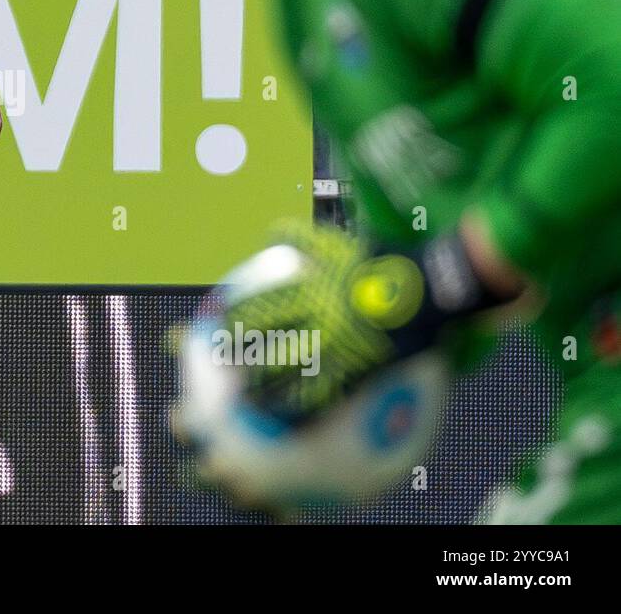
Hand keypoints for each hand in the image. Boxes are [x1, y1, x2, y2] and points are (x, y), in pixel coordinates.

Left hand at [220, 222, 417, 422]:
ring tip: (245, 397)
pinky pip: (326, 391)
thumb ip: (304, 238)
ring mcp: (337, 347)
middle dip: (240, 354)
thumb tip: (274, 231)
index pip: (261, 306)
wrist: (426, 291)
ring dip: (265, 386)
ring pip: (291, 371)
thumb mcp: (340, 244)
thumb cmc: (383, 263)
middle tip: (222, 365)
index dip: (235, 319)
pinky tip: (289, 413)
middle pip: (269, 341)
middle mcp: (317, 320)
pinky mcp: (357, 368)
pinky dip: (305, 403)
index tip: (217, 326)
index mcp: (309, 290)